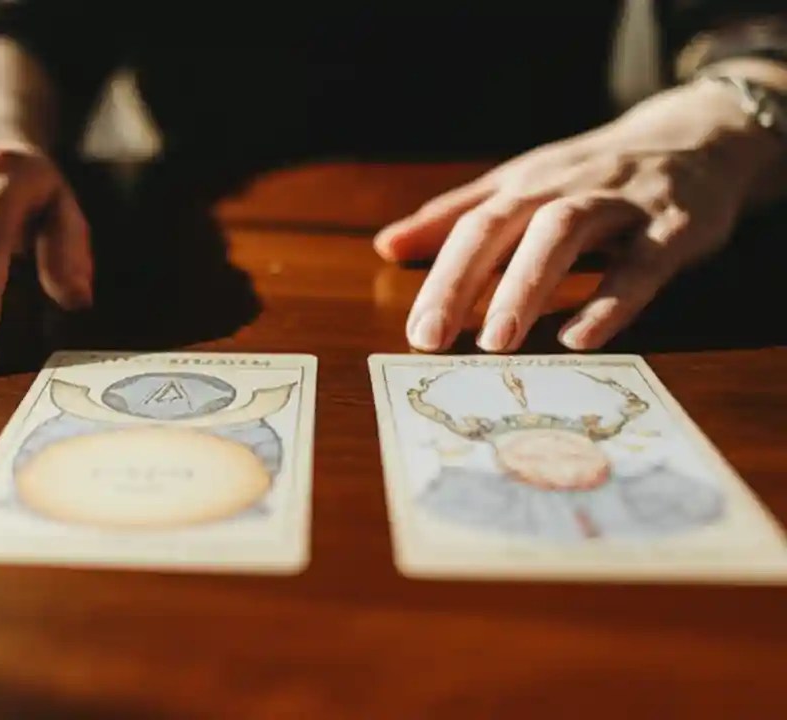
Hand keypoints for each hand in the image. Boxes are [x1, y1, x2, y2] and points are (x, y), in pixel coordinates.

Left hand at [375, 80, 782, 351]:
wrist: (699, 138)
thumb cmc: (592, 175)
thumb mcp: (522, 186)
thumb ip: (457, 217)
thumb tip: (386, 245)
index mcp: (524, 185)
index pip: (470, 228)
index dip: (439, 277)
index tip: (414, 333)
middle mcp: (564, 188)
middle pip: (503, 225)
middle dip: (462, 281)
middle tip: (431, 339)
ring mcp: (620, 203)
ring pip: (564, 231)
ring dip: (526, 284)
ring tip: (496, 341)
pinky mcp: (675, 226)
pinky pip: (641, 263)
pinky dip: (610, 301)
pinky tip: (580, 338)